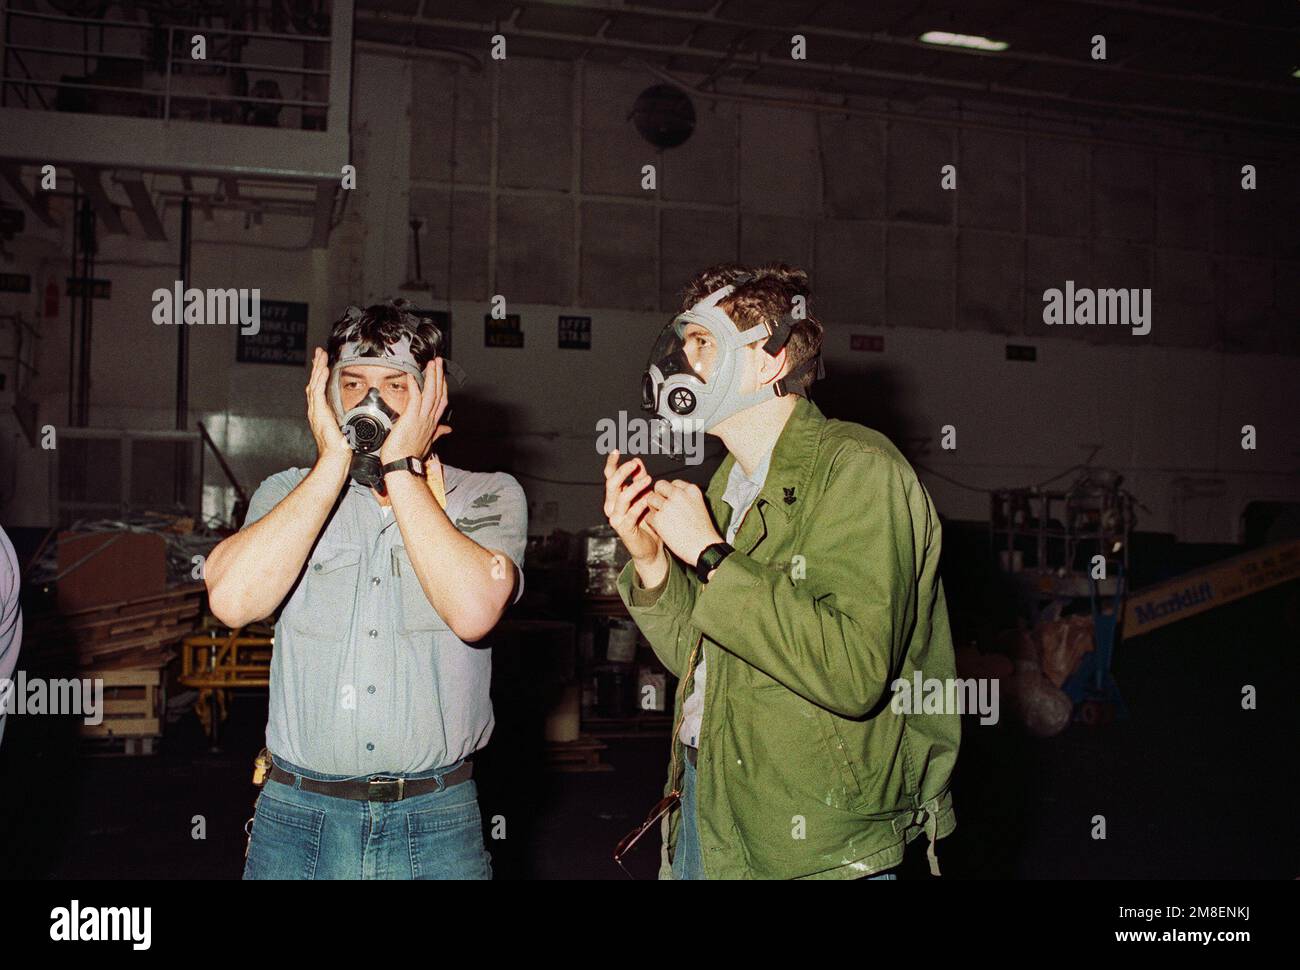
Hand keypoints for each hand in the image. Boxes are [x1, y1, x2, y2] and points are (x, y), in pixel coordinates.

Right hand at [307, 348, 350, 463]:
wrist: (334, 458)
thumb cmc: (340, 449)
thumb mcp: (343, 429)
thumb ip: (343, 420)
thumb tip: (350, 417)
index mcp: (320, 413)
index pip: (318, 390)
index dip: (320, 376)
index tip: (323, 364)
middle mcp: (315, 410)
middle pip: (313, 383)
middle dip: (316, 367)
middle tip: (319, 353)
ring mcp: (315, 411)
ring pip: (314, 383)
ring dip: (318, 368)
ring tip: (320, 355)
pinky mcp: (319, 412)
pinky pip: (318, 391)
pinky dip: (320, 378)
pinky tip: (324, 368)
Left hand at [379, 358, 451, 465]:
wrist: (403, 464)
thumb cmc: (411, 456)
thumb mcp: (428, 443)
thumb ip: (438, 433)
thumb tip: (448, 430)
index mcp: (432, 424)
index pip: (442, 401)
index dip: (443, 387)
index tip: (442, 376)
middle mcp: (429, 419)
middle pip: (439, 393)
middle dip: (439, 376)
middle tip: (439, 362)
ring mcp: (422, 418)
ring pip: (431, 393)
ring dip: (432, 376)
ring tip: (431, 364)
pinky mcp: (411, 417)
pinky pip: (415, 398)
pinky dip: (414, 386)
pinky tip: (412, 376)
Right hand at [602, 451, 660, 565]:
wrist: (650, 546)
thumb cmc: (646, 521)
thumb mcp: (643, 495)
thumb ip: (639, 479)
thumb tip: (637, 462)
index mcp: (615, 496)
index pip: (609, 476)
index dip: (611, 463)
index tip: (616, 451)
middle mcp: (612, 506)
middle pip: (612, 484)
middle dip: (623, 471)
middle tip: (635, 464)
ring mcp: (616, 518)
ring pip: (622, 497)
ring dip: (635, 486)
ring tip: (648, 479)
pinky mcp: (624, 528)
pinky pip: (631, 513)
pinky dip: (640, 504)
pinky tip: (648, 499)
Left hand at [644, 479, 722, 567]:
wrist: (704, 548)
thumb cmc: (703, 531)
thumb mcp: (699, 506)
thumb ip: (685, 497)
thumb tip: (672, 493)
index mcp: (691, 490)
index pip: (673, 482)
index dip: (670, 493)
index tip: (673, 501)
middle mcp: (679, 495)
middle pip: (659, 486)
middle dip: (659, 496)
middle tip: (664, 508)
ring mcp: (668, 506)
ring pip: (650, 499)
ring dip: (654, 508)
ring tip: (663, 518)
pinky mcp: (659, 519)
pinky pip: (648, 515)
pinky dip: (652, 522)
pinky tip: (662, 528)